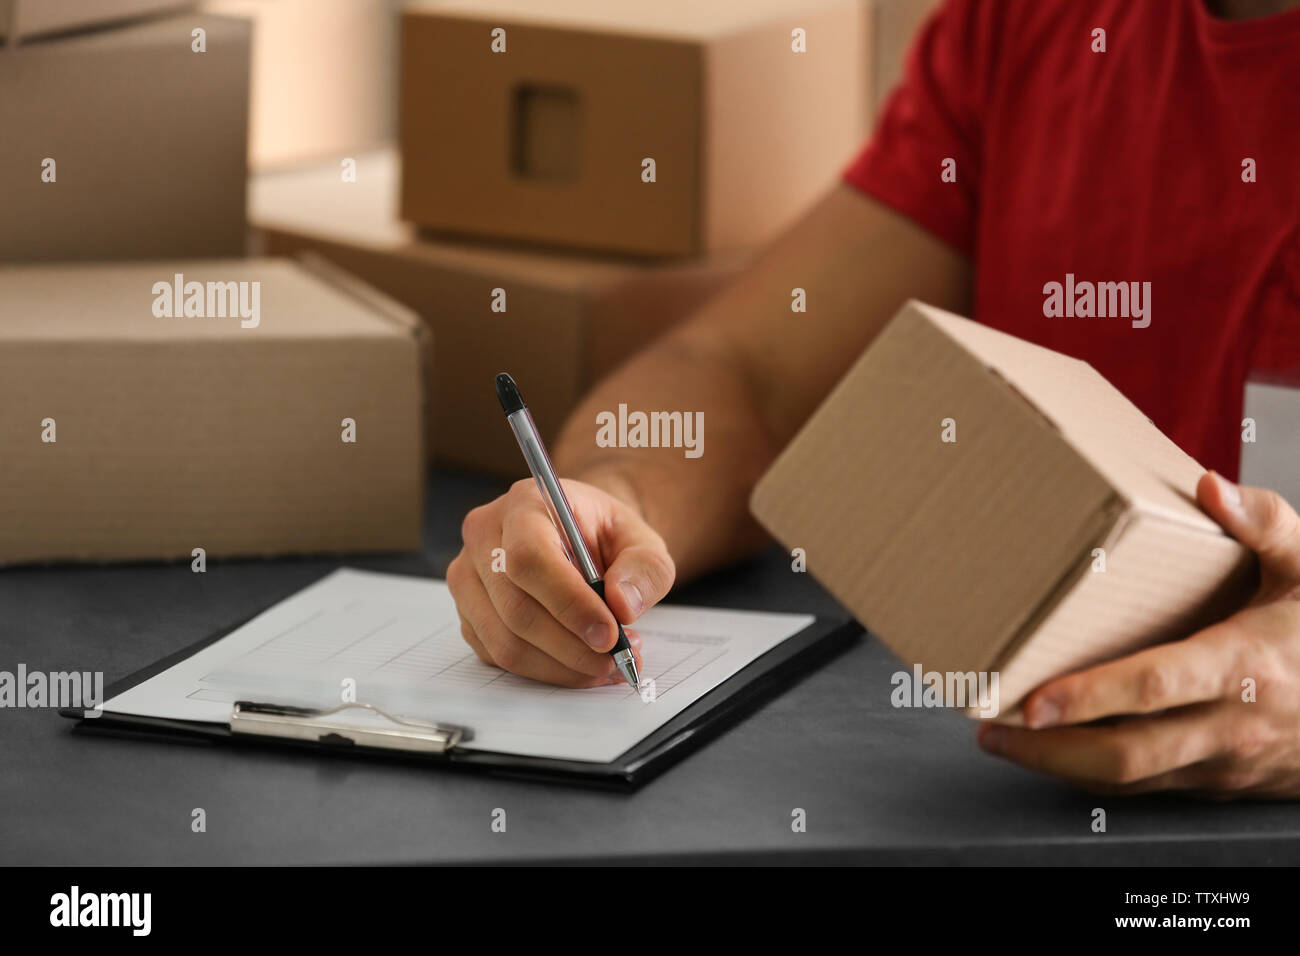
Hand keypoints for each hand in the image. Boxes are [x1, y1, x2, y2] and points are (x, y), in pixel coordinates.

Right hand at [447, 476, 674, 685]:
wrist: (581, 536)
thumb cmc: (606, 535)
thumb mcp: (642, 540)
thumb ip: (644, 569)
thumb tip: (623, 605)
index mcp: (525, 503)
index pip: (530, 557)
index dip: (568, 602)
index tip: (609, 634)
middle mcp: (484, 536)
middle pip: (515, 607)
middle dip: (572, 645)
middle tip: (616, 658)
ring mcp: (468, 578)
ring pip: (505, 641)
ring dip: (562, 666)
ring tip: (606, 663)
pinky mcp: (468, 614)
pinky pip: (499, 657)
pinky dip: (545, 671)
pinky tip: (581, 666)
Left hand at [978, 472, 1299, 798]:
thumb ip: (1265, 523)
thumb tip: (1210, 485)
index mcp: (1245, 665)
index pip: (1156, 686)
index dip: (1092, 698)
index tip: (1032, 701)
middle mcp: (1232, 724)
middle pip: (1126, 755)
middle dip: (1049, 750)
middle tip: (991, 731)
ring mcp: (1226, 763)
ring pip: (1132, 782)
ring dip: (1062, 767)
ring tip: (1006, 741)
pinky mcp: (1221, 782)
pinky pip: (1150, 787)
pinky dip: (1097, 774)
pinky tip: (1060, 751)